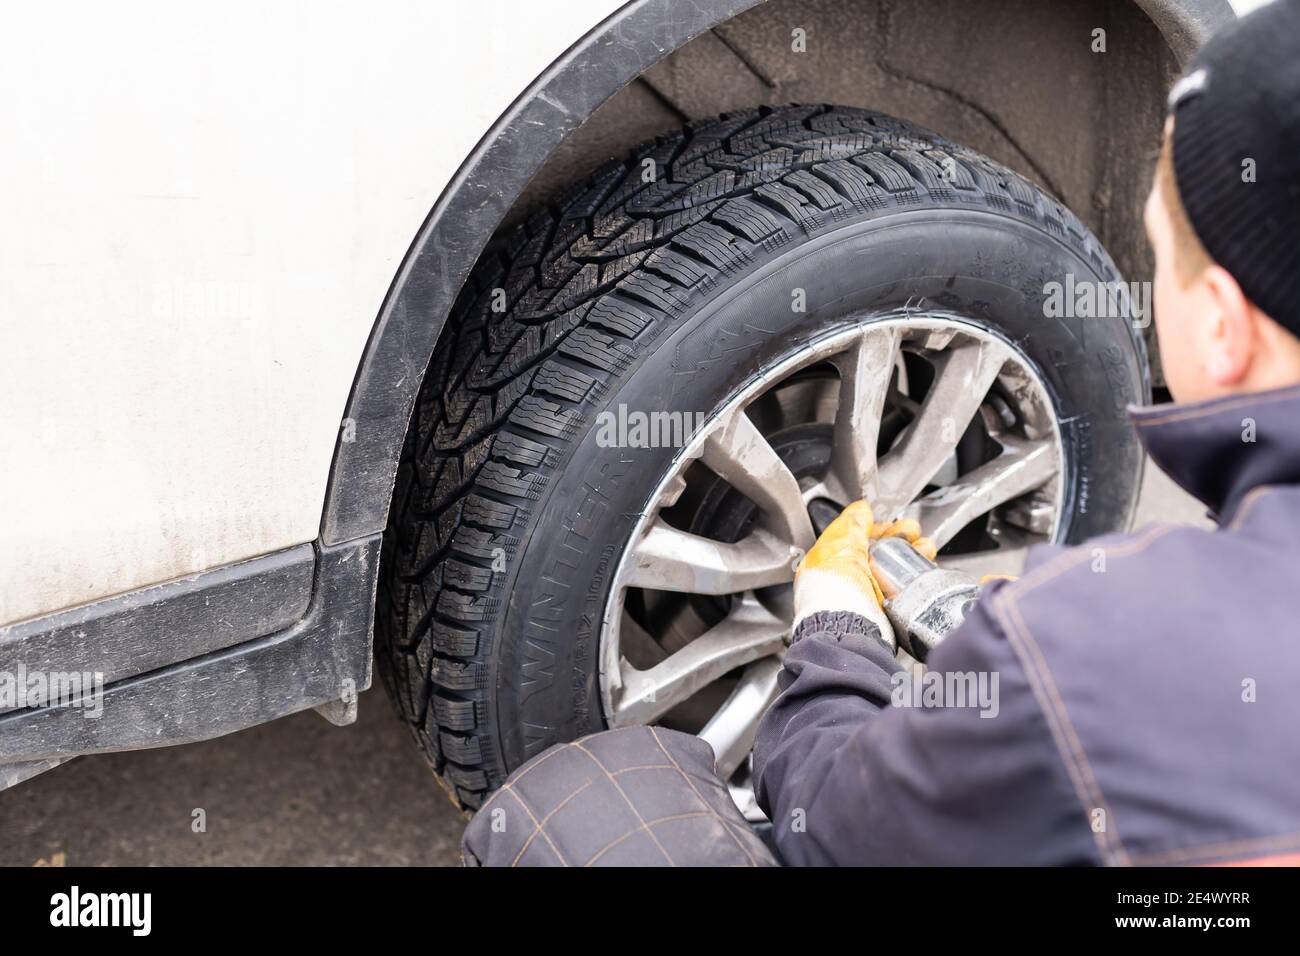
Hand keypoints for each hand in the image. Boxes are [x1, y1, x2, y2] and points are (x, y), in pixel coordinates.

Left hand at [793, 500, 935, 649]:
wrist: (849, 631)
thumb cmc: (834, 592)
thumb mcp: (839, 546)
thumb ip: (851, 525)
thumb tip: (860, 509)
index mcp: (828, 562)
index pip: (852, 536)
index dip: (871, 526)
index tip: (885, 519)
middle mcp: (847, 578)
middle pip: (877, 549)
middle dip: (897, 535)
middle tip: (910, 530)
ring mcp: (867, 593)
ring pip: (894, 565)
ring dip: (912, 550)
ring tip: (923, 545)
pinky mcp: (887, 608)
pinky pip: (905, 583)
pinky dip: (918, 570)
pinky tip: (926, 559)